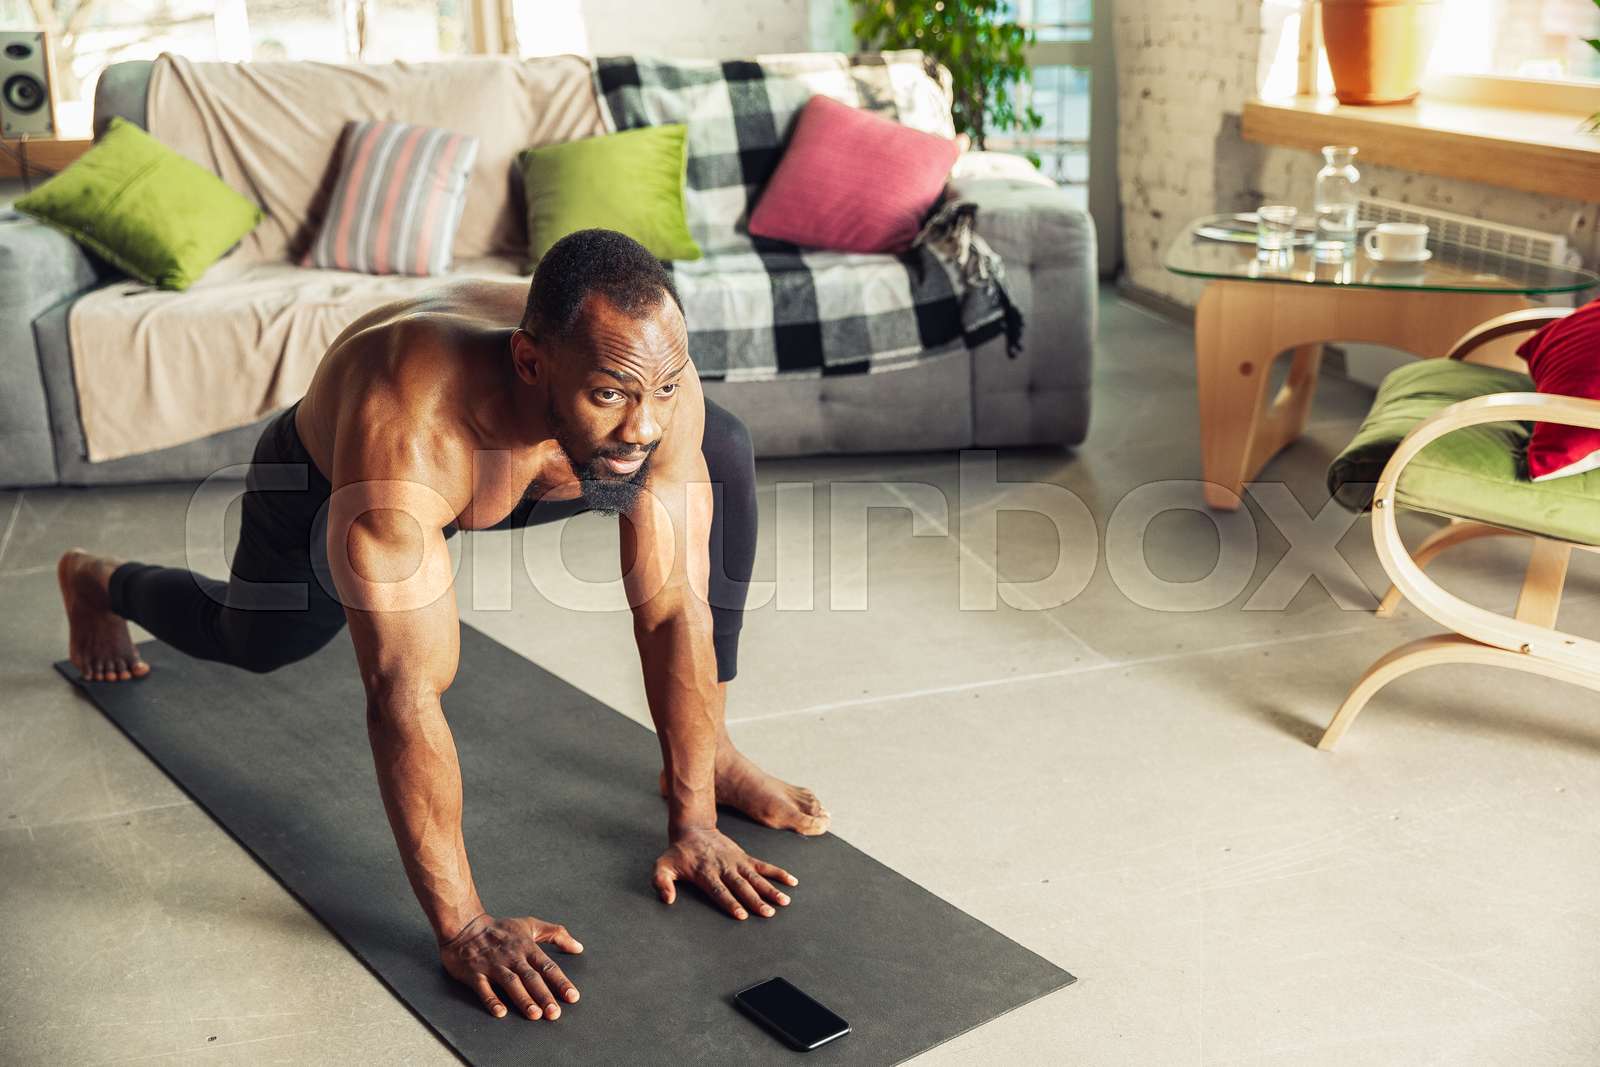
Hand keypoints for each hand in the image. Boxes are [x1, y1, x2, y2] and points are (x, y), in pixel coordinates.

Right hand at [438, 912, 582, 1020]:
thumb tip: (579, 947)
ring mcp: (493, 965)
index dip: (560, 982)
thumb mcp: (530, 925)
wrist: (465, 926)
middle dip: (544, 995)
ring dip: (523, 999)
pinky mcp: (475, 973)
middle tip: (555, 1013)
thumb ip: (556, 934)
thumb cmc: (500, 929)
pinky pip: (484, 988)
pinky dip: (491, 1000)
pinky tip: (500, 1012)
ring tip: (535, 1015)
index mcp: (526, 947)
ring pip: (511, 983)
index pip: (547, 966)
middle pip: (531, 977)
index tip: (572, 997)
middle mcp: (512, 957)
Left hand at [652, 827, 797, 919]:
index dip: (730, 902)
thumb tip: (667, 900)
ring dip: (770, 889)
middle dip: (755, 900)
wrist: (694, 829)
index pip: (719, 890)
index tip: (742, 915)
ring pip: (755, 878)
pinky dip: (778, 873)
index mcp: (705, 873)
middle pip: (741, 886)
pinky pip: (764, 866)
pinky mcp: (745, 857)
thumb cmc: (679, 853)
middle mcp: (724, 868)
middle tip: (768, 913)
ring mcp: (737, 862)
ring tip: (784, 902)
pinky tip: (791, 881)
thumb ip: (661, 882)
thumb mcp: (663, 866)